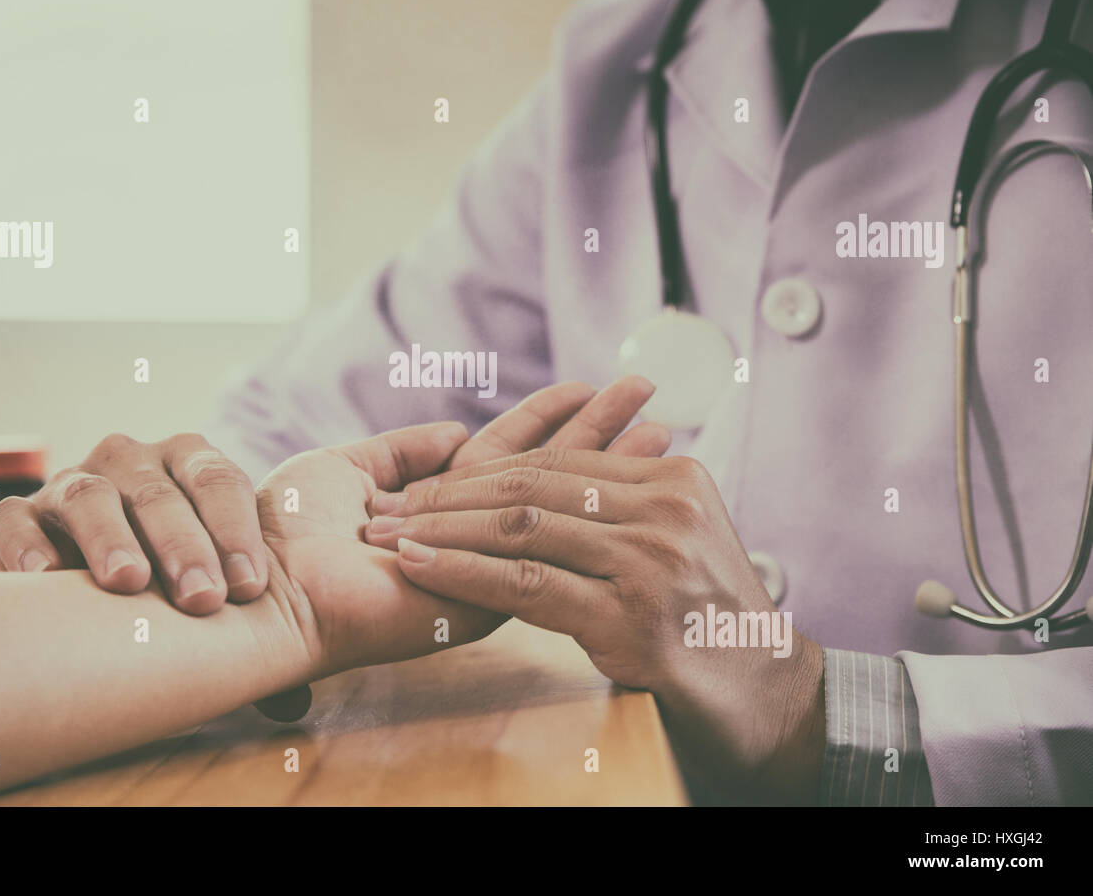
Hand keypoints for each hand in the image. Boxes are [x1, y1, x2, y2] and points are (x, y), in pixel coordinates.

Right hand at [0, 433, 268, 613]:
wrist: (89, 568)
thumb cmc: (174, 579)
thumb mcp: (214, 581)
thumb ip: (253, 629)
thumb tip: (290, 706)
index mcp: (189, 462)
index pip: (218, 480)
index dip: (236, 530)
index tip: (249, 588)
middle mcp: (131, 462)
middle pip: (159, 491)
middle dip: (184, 544)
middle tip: (202, 599)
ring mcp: (71, 483)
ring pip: (89, 495)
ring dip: (111, 537)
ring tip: (129, 582)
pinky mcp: (20, 515)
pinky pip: (17, 522)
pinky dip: (30, 546)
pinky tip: (49, 579)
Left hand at [247, 378, 669, 687]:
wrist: (270, 585)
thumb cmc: (294, 526)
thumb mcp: (348, 468)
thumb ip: (403, 451)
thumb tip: (456, 434)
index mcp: (442, 504)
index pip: (513, 453)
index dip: (553, 417)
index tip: (596, 386)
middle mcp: (469, 534)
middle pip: (548, 472)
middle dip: (598, 429)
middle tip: (647, 391)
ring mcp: (483, 566)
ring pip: (559, 505)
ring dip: (610, 458)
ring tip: (659, 423)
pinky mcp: (486, 598)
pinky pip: (544, 541)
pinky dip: (586, 501)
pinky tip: (630, 472)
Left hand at [362, 449, 825, 803]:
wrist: (767, 696)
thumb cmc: (710, 622)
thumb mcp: (683, 540)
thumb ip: (631, 504)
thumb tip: (556, 479)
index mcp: (673, 479)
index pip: (559, 461)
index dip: (486, 470)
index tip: (431, 482)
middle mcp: (663, 509)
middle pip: (533, 488)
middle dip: (451, 495)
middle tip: (394, 507)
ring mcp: (648, 562)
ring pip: (522, 530)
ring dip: (443, 531)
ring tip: (391, 534)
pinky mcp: (628, 618)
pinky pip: (525, 585)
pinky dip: (463, 573)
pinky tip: (420, 569)